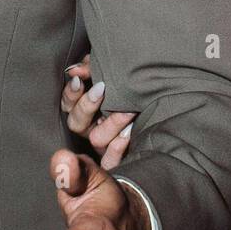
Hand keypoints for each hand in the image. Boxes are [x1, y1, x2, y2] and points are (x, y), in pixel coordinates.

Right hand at [63, 54, 135, 169]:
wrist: (162, 105)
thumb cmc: (129, 85)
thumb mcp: (106, 72)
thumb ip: (89, 68)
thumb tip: (74, 70)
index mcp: (85, 109)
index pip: (68, 104)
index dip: (71, 93)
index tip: (80, 79)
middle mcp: (91, 128)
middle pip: (76, 123)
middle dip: (86, 105)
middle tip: (102, 89)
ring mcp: (104, 145)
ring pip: (96, 139)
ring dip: (110, 123)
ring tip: (128, 110)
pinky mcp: (117, 159)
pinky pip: (110, 161)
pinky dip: (117, 148)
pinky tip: (129, 132)